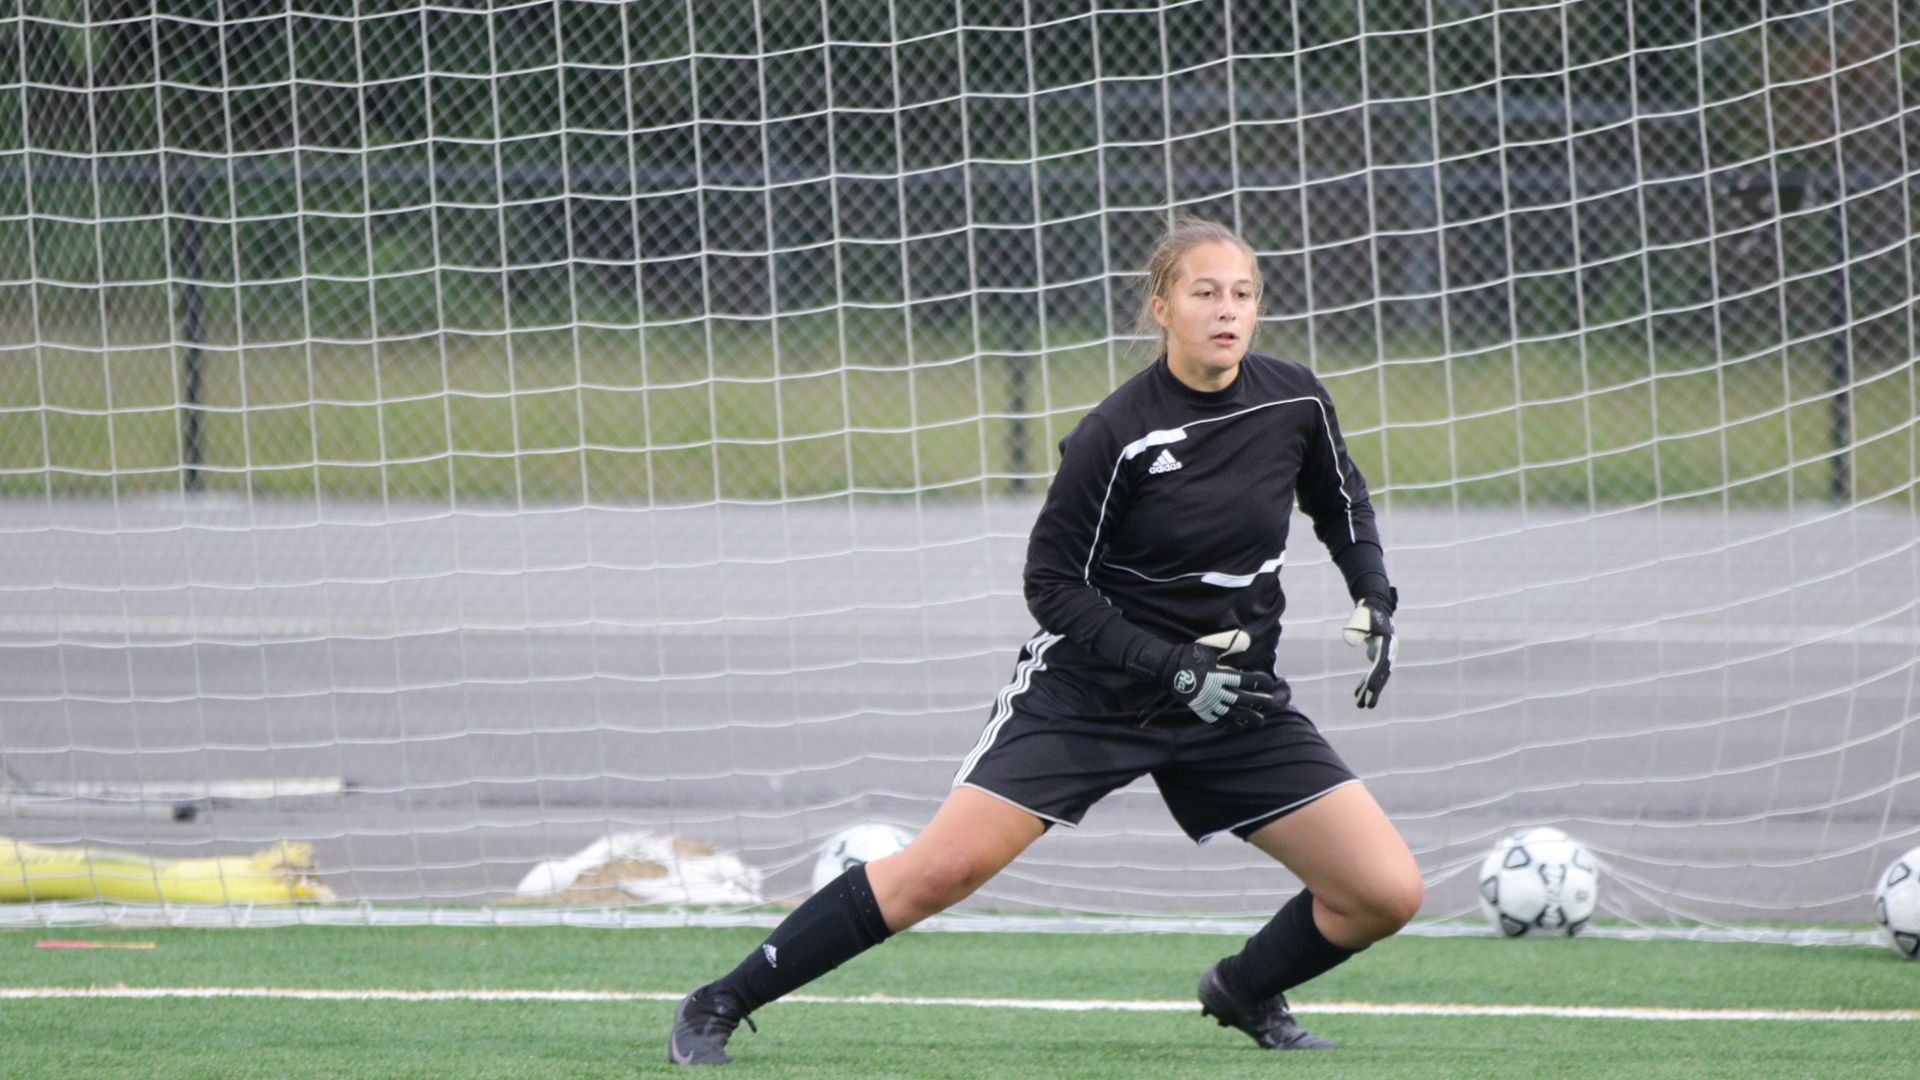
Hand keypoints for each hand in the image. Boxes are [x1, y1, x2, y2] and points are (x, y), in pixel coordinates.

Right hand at [1159, 633, 1276, 725]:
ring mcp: (1210, 703)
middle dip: (1261, 702)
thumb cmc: (1190, 657)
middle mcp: (1216, 691)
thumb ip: (1229, 644)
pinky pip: (1220, 723)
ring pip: (1235, 715)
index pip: (1247, 680)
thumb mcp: (1209, 646)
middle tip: (1272, 704)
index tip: (1270, 683)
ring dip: (1250, 719)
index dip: (1261, 682)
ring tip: (1261, 721)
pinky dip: (1232, 726)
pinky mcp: (1203, 711)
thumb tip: (1247, 638)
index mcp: (1219, 674)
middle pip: (1244, 699)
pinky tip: (1241, 728)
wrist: (1169, 671)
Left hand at [1341, 592, 1396, 707]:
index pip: (1382, 664)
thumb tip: (1352, 640)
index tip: (1371, 689)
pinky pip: (1372, 673)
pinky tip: (1357, 695)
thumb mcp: (1360, 618)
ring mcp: (1384, 656)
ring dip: (1368, 692)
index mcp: (1386, 643)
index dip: (1377, 676)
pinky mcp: (1377, 658)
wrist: (1374, 610)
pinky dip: (1364, 684)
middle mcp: (1388, 653)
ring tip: (1360, 706)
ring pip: (1377, 677)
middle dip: (1374, 691)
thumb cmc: (1366, 614)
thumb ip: (1357, 627)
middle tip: (1368, 707)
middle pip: (1382, 675)